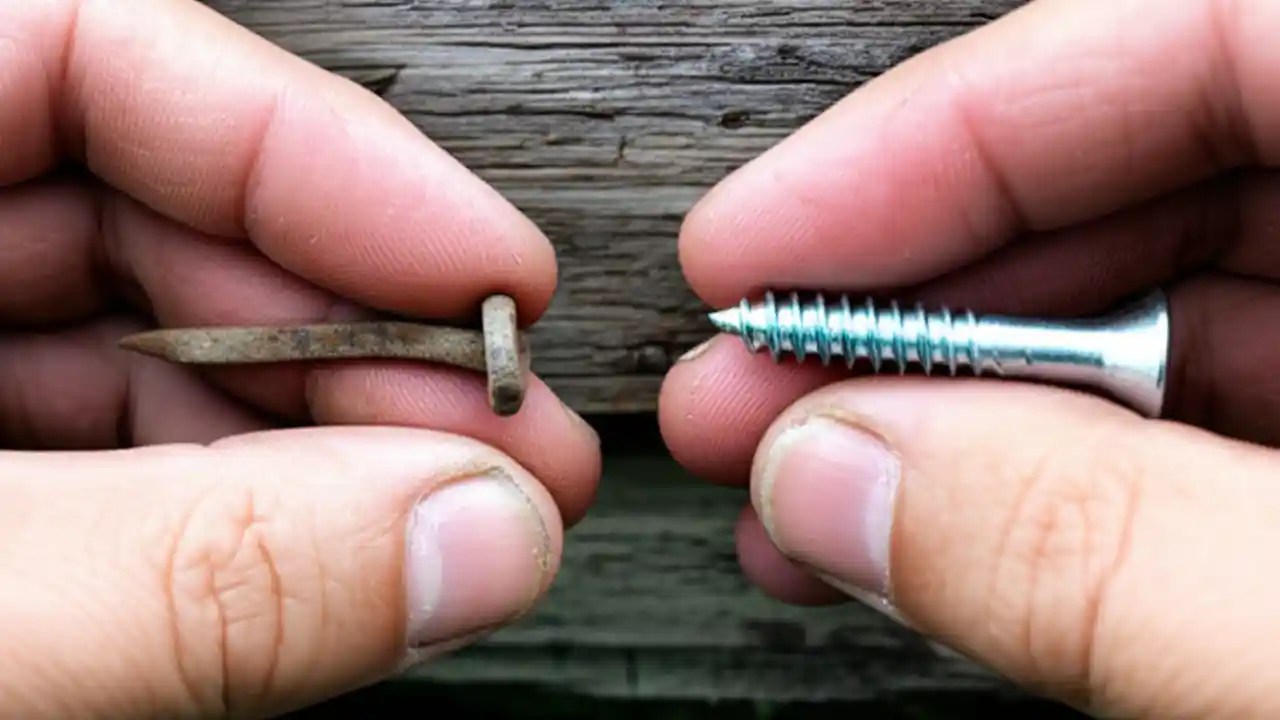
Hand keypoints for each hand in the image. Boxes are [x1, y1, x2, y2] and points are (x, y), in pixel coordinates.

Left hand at [0, 1, 598, 715]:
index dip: (316, 150)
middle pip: (151, 221)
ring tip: (462, 514)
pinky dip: (243, 519)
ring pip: (154, 358)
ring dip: (330, 443)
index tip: (485, 268)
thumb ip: (192, 570)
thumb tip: (469, 531)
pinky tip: (344, 561)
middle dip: (360, 334)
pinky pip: (115, 473)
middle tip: (505, 436)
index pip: (83, 55)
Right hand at [662, 0, 1279, 714]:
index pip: (1208, 32)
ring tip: (800, 489)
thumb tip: (842, 475)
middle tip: (749, 389)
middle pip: (1156, 183)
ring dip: (951, 414)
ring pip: (1163, 328)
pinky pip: (1202, 445)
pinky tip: (924, 543)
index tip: (769, 240)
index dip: (955, 124)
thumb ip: (1101, 549)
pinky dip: (1052, 496)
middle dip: (915, 298)